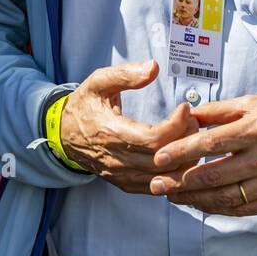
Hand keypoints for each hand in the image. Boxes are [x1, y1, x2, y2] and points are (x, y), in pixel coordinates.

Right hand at [59, 60, 202, 191]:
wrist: (63, 135)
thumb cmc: (84, 106)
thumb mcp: (99, 82)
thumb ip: (126, 75)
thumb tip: (153, 68)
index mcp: (111, 133)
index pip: (154, 139)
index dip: (177, 124)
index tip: (184, 107)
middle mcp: (118, 160)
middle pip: (164, 160)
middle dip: (186, 140)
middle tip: (193, 121)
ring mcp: (122, 176)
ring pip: (164, 177)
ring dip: (184, 158)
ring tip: (189, 136)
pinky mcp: (126, 184)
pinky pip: (156, 187)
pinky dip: (174, 175)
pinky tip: (182, 157)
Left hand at [147, 96, 256, 216]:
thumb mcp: (253, 103)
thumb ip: (219, 111)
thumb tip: (186, 117)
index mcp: (255, 130)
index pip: (211, 143)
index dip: (182, 152)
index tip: (159, 158)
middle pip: (214, 175)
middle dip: (180, 182)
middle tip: (157, 184)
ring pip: (225, 198)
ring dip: (194, 200)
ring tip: (173, 197)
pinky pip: (241, 209)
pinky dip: (217, 209)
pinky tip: (200, 204)